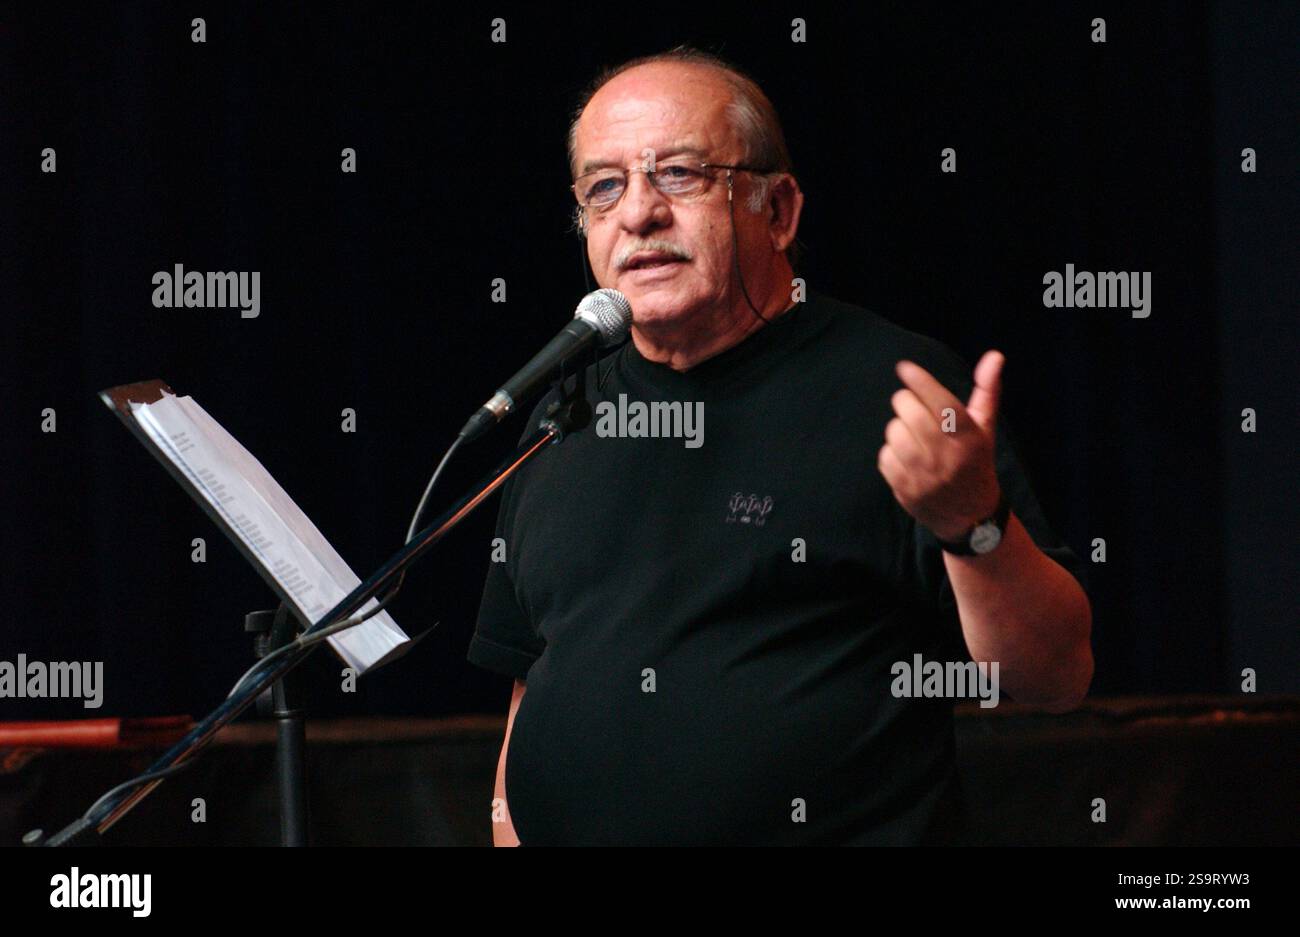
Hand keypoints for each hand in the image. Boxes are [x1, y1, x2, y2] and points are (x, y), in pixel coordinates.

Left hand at [877, 350, 1004, 542]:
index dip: (920, 381)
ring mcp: (924, 474)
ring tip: (912, 436)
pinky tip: (906, 458)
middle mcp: (946, 454)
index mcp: (968, 436)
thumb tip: (995, 356)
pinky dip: (891, 452)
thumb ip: (987, 391)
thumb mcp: (985, 429)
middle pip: (909, 411)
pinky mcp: (905, 489)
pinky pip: (885, 456)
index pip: (940, 402)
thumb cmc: (975, 462)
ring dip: (898, 428)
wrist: (970, 516)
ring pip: (894, 431)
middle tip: (911, 406)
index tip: (904, 367)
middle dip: (906, 402)